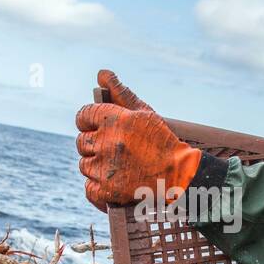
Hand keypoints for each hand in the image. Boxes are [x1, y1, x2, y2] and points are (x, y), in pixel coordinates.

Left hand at [75, 70, 201, 210]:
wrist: (181, 175)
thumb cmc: (163, 141)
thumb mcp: (144, 113)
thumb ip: (120, 92)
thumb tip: (101, 73)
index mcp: (114, 120)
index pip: (83, 116)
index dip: (89, 122)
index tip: (97, 128)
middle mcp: (107, 142)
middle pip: (82, 142)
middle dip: (94, 145)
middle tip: (114, 150)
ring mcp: (105, 168)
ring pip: (85, 165)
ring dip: (97, 166)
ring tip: (118, 167)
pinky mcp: (107, 191)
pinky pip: (89, 188)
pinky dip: (97, 188)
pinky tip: (111, 184)